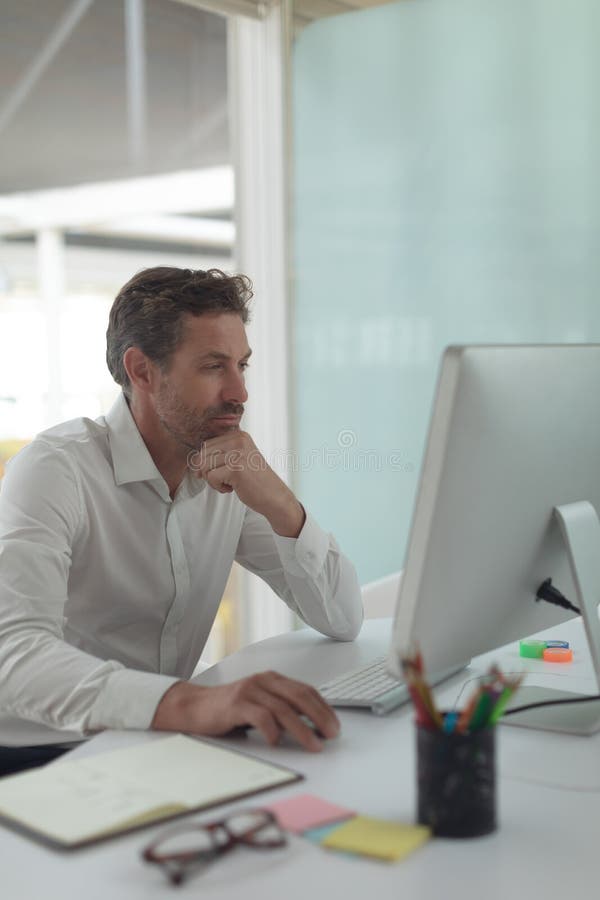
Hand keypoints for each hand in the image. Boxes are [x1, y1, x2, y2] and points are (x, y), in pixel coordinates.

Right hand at [151, 672, 339, 751]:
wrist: (194, 707)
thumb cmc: (229, 710)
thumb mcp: (260, 705)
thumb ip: (281, 710)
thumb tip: (312, 728)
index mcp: (272, 679)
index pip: (306, 690)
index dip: (323, 707)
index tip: (335, 725)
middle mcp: (263, 681)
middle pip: (299, 696)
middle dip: (320, 716)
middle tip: (332, 734)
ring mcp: (249, 691)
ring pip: (283, 708)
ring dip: (302, 729)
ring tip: (314, 744)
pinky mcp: (235, 704)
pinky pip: (260, 716)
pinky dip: (272, 730)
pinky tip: (277, 742)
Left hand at [192, 431, 304, 536]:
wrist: (274, 496)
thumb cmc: (254, 480)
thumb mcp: (239, 458)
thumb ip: (220, 453)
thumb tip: (193, 461)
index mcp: (239, 435)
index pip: (206, 444)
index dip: (206, 462)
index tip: (220, 473)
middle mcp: (239, 440)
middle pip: (203, 454)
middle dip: (207, 472)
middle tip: (224, 480)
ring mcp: (238, 453)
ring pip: (204, 466)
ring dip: (212, 480)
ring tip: (228, 484)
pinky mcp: (236, 468)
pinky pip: (211, 477)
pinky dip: (218, 487)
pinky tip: (232, 488)